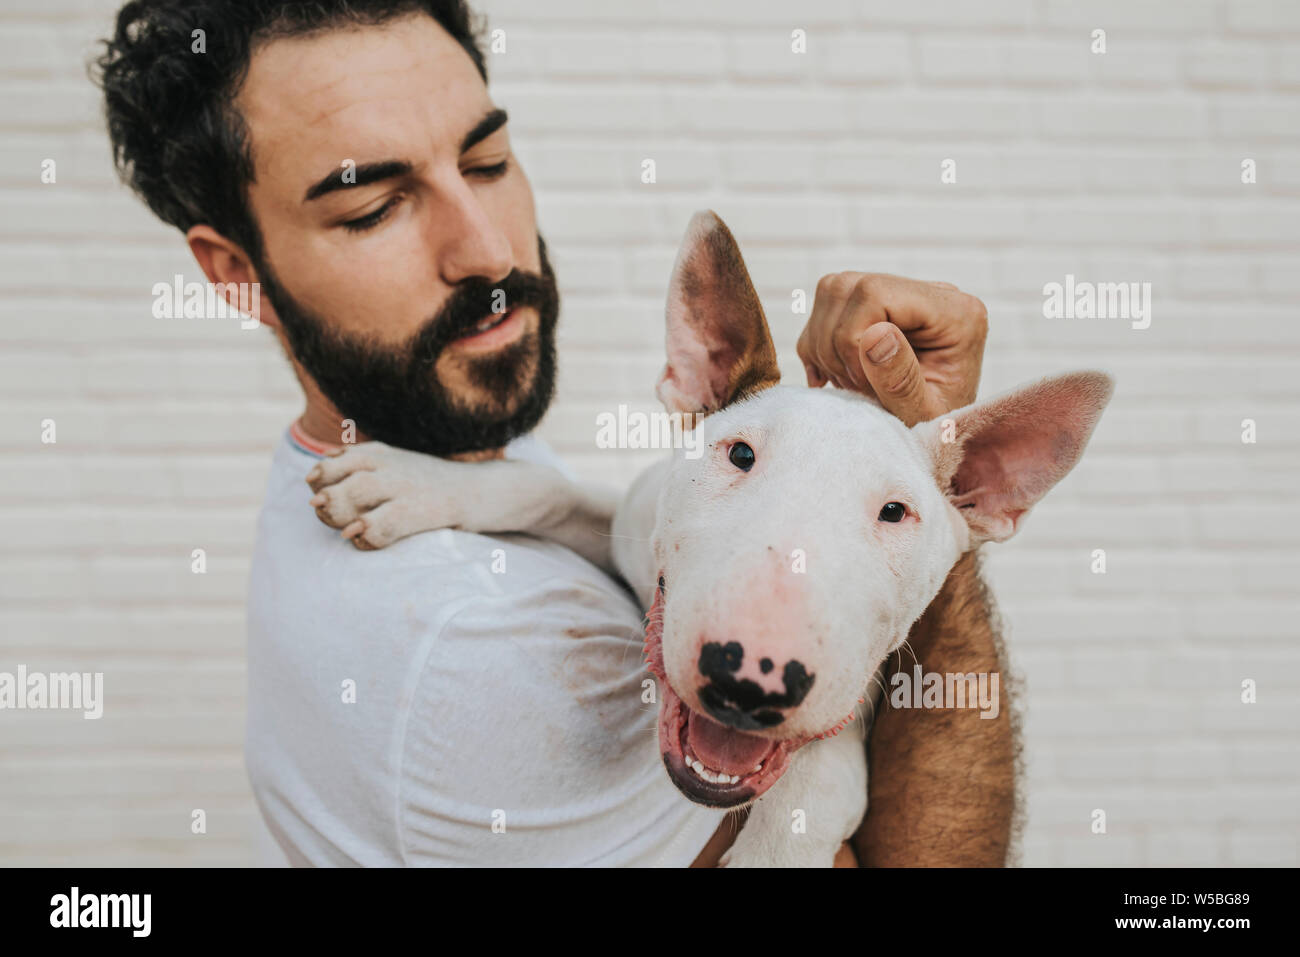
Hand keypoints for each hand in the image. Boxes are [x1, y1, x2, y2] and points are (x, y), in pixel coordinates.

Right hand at [796, 273, 987, 425]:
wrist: (936, 437)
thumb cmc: (935, 432)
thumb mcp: (924, 418)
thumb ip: (902, 382)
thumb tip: (874, 334)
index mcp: (957, 314)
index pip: (875, 293)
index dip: (852, 337)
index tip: (862, 383)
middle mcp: (933, 293)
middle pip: (848, 287)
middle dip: (836, 344)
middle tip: (857, 388)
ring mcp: (903, 294)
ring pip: (832, 291)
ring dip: (825, 346)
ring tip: (851, 384)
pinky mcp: (877, 306)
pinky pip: (827, 306)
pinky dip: (818, 346)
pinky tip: (840, 377)